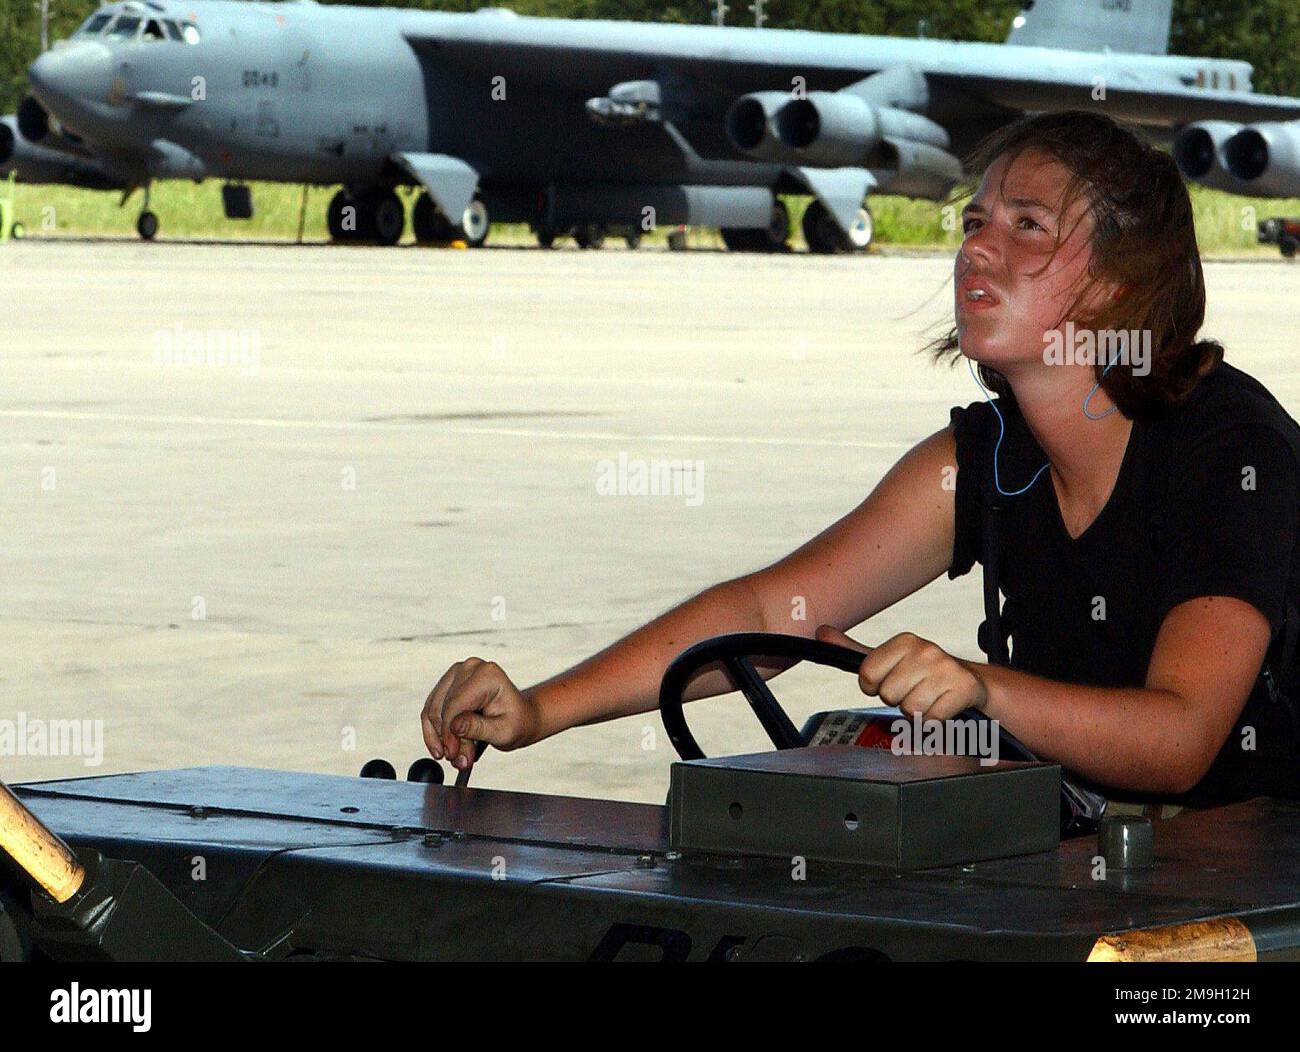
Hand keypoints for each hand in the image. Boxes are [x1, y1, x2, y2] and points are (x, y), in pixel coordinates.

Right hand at [420, 658, 541, 770]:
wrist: (521, 717)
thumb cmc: (517, 722)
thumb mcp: (503, 732)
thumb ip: (479, 729)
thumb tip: (454, 726)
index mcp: (487, 675)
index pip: (455, 705)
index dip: (449, 733)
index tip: (453, 755)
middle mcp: (470, 668)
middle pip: (443, 708)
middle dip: (448, 739)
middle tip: (458, 760)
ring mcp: (458, 673)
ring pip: (433, 710)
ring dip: (440, 737)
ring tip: (455, 756)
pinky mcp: (449, 683)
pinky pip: (431, 708)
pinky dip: (434, 730)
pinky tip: (443, 746)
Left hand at [815, 625, 987, 720]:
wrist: (968, 682)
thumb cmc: (920, 673)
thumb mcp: (887, 659)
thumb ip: (852, 650)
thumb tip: (820, 632)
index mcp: (904, 641)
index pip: (867, 674)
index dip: (874, 686)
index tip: (889, 681)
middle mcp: (925, 650)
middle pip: (888, 694)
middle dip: (897, 699)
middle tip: (913, 690)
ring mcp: (945, 669)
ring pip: (909, 709)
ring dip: (916, 711)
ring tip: (927, 698)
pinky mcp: (963, 689)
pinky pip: (931, 720)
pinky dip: (933, 720)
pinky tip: (941, 705)